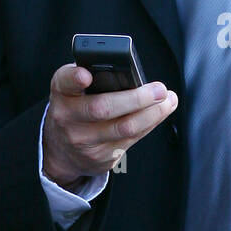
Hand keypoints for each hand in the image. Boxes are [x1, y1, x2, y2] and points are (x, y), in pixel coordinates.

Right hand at [42, 63, 177, 190]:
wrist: (62, 149)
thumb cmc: (76, 107)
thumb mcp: (75, 88)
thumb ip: (96, 75)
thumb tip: (134, 73)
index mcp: (62, 92)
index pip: (64, 82)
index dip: (75, 78)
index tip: (86, 75)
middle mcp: (67, 117)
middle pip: (104, 108)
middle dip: (137, 98)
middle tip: (159, 90)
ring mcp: (83, 141)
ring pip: (124, 128)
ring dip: (153, 114)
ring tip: (168, 101)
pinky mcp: (99, 158)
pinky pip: (131, 140)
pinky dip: (150, 124)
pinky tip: (159, 114)